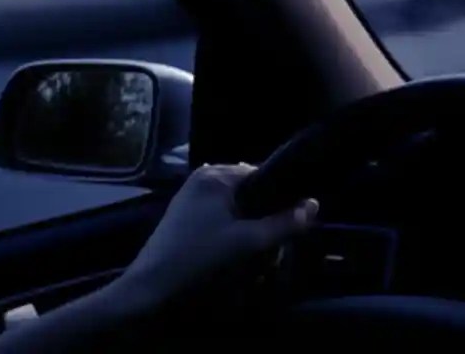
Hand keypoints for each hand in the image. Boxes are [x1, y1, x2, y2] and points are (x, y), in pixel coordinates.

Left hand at [115, 163, 317, 311]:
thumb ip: (285, 223)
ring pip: (236, 207)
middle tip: (269, 247)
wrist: (150, 288)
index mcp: (216, 175)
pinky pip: (220, 216)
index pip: (264, 175)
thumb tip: (313, 205)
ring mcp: (189, 196)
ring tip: (252, 255)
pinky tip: (232, 254)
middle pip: (250, 191)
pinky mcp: (183, 215)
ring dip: (248, 229)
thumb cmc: (201, 259)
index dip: (281, 198)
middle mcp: (202, 178)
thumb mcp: (250, 243)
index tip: (287, 224)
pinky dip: (231, 232)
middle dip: (263, 217)